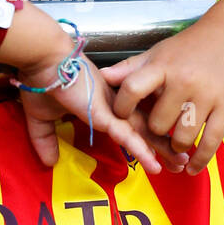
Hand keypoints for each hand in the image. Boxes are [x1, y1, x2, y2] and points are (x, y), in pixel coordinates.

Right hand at [13, 46, 174, 176]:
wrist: (41, 59)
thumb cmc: (41, 82)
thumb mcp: (41, 119)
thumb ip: (46, 140)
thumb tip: (50, 163)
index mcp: (105, 103)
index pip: (132, 123)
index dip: (147, 139)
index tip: (163, 154)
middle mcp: (115, 104)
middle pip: (146, 128)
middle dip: (165, 146)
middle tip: (182, 162)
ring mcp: (111, 107)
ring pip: (142, 133)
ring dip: (161, 150)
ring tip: (180, 165)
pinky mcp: (102, 111)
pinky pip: (124, 134)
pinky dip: (140, 149)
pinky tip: (153, 163)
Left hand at [99, 0, 223, 175]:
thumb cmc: (190, 46)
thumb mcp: (159, 52)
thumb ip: (130, 68)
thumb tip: (102, 77)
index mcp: (162, 66)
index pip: (132, 90)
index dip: (122, 108)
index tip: (123, 116)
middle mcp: (183, 81)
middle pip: (158, 124)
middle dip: (156, 131)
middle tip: (160, 128)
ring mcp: (206, 96)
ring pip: (182, 138)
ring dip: (177, 146)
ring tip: (178, 142)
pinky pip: (210, 143)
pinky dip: (199, 161)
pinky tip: (192, 166)